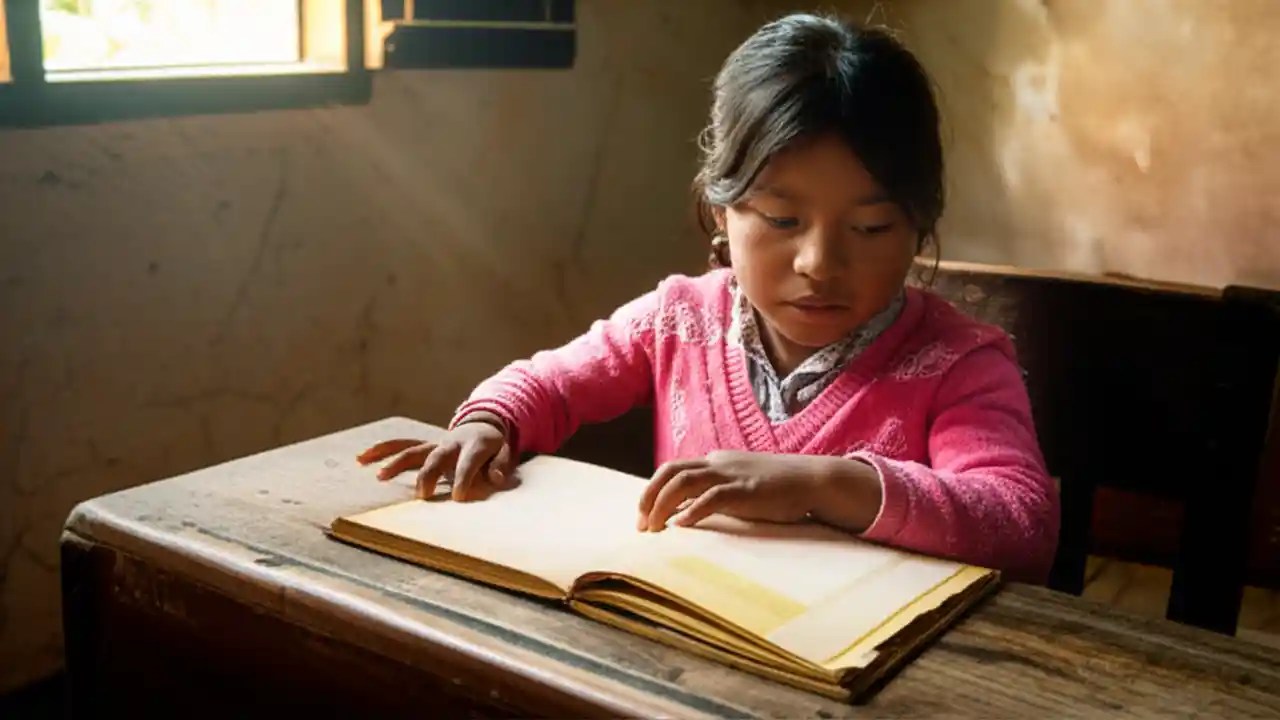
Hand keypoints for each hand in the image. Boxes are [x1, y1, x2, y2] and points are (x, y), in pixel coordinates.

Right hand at [356, 413, 515, 501]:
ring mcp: (434, 443)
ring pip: (412, 449)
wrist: (483, 424)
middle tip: (422, 495)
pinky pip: (401, 446)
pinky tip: (362, 458)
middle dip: (429, 475)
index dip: (463, 480)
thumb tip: (496, 479)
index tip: (457, 499)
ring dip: (394, 461)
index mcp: (474, 445)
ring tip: (378, 476)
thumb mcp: (506, 454)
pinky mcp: (424, 445)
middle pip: (436, 457)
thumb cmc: (494, 447)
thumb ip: (501, 467)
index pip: (467, 464)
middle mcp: (451, 442)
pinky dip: (382, 450)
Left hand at [637, 450, 882, 532]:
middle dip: (649, 497)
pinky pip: (712, 497)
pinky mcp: (747, 490)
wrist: (814, 480)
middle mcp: (718, 463)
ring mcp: (732, 474)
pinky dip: (693, 511)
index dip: (652, 491)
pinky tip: (682, 527)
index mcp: (715, 462)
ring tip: (655, 530)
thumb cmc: (777, 490)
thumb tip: (685, 514)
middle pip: (670, 471)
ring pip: (684, 482)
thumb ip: (713, 496)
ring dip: (663, 506)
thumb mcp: (739, 489)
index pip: (672, 469)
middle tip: (641, 526)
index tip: (643, 517)